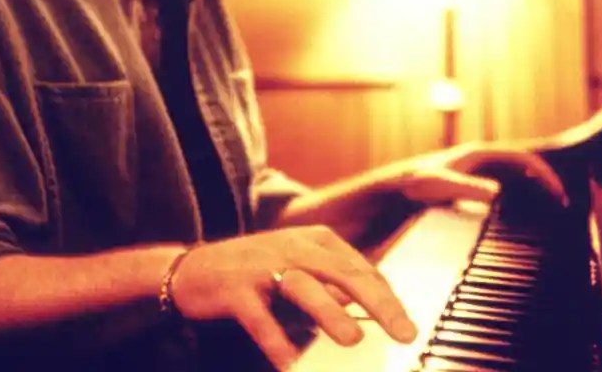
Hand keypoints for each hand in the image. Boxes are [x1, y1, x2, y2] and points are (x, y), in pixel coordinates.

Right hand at [170, 225, 417, 369]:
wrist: (192, 269)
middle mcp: (292, 248)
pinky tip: (289, 362)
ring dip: (329, 313)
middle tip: (403, 332)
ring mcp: (262, 267)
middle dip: (378, 303)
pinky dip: (275, 340)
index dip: (388, 299)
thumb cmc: (255, 273)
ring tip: (353, 339)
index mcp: (315, 242)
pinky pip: (259, 316)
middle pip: (343, 273)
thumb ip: (335, 287)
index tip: (409, 327)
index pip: (362, 270)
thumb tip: (379, 309)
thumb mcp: (300, 271)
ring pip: (303, 288)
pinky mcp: (235, 288)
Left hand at [377, 140, 568, 206]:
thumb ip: (468, 188)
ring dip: (535, 188)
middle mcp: (482, 159)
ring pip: (516, 175)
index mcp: (480, 154)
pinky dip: (521, 195)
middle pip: (524, 165)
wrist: (395, 190)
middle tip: (564, 202)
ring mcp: (478, 171)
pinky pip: (505, 186)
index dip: (545, 173)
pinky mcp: (472, 184)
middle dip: (546, 180)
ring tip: (552, 207)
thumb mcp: (442, 186)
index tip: (559, 194)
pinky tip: (525, 212)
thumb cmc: (416, 184)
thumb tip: (497, 194)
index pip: (523, 158)